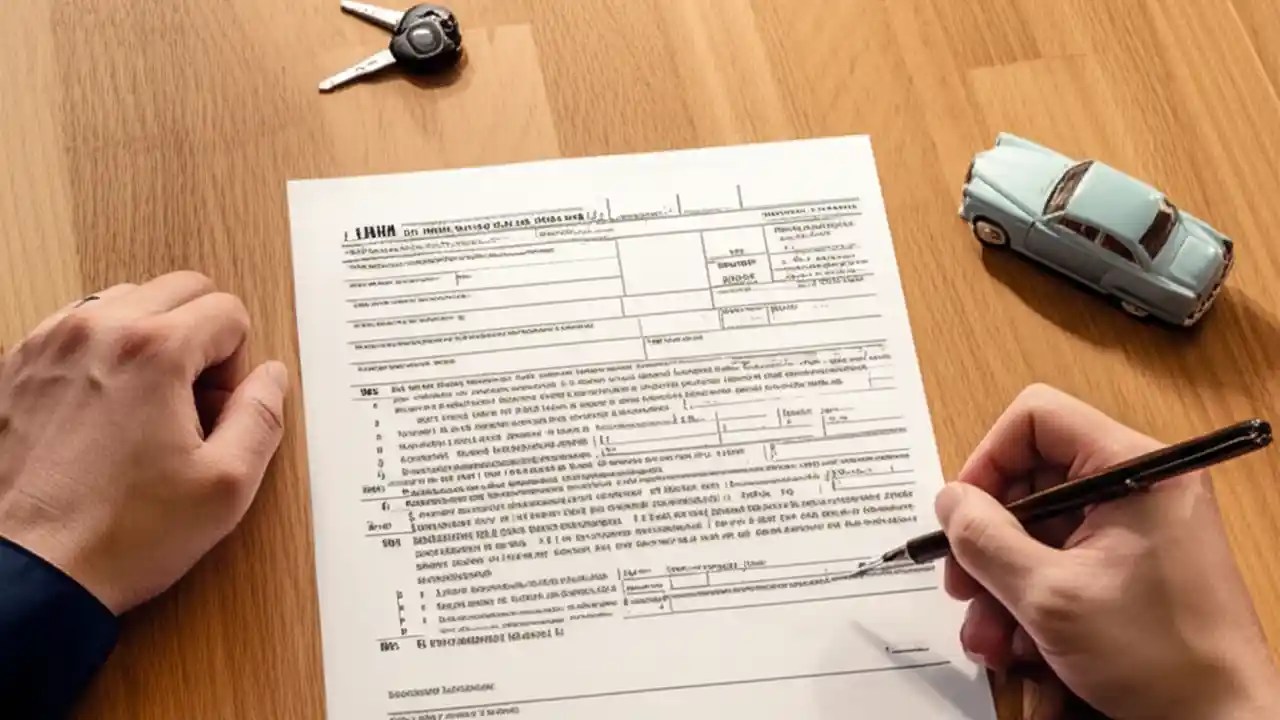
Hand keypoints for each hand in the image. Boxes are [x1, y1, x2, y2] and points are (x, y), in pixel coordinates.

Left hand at [0, 272, 287, 613]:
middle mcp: (96, 331)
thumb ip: (262, 416)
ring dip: (148, 336)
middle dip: (200, 335)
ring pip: (123, 300)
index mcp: (154, 352)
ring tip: (144, 404)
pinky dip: (99, 350)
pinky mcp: (13, 367)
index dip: (238, 362)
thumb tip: (270, 377)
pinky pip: (72, 326)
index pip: (227, 310)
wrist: (26, 573)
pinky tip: (101, 408)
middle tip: (192, 400)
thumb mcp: (226, 486)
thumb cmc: (121, 535)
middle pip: (177, 288)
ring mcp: (47, 345)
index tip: (218, 408)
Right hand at [936, 384, 1279, 719]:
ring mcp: (1137, 526)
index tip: (964, 512)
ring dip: (1001, 581)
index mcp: (1136, 468)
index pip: (1038, 419)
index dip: (989, 459)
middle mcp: (1140, 486)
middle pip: (1032, 479)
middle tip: (962, 583)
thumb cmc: (1161, 658)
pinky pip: (1060, 560)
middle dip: (988, 538)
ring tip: (990, 634)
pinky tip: (1017, 643)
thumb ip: (986, 540)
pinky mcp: (1132, 563)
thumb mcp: (1050, 596)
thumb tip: (949, 501)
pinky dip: (1029, 598)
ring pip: (1038, 529)